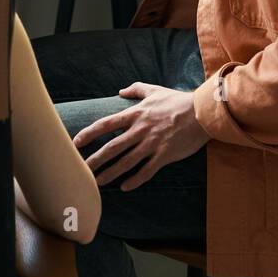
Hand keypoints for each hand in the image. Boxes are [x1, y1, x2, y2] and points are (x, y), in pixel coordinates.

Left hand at [72, 83, 209, 191]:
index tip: (76, 142)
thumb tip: (120, 91)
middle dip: (95, 159)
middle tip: (81, 170)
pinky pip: (147, 171)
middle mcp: (141, 129)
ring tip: (98, 182)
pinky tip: (125, 187)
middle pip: (113, 147)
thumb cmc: (177, 101)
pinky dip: (135, 180)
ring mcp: (152, 143)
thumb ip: (136, 89)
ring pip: (126, 162)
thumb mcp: (154, 90)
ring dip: (110, 173)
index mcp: (136, 114)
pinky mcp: (165, 154)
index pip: (106, 124)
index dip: (89, 133)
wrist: (202, 112)